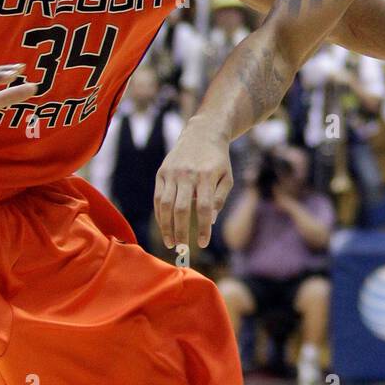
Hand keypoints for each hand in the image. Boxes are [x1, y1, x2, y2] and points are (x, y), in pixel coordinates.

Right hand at [154, 122, 233, 249]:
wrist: (202, 133)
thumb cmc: (218, 160)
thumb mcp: (227, 177)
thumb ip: (219, 198)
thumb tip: (210, 220)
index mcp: (206, 176)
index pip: (204, 208)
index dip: (203, 228)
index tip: (203, 244)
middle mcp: (187, 174)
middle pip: (181, 209)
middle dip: (181, 231)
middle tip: (183, 250)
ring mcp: (172, 173)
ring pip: (165, 205)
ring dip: (166, 227)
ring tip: (171, 242)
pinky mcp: (162, 173)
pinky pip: (157, 198)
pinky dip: (159, 215)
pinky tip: (164, 227)